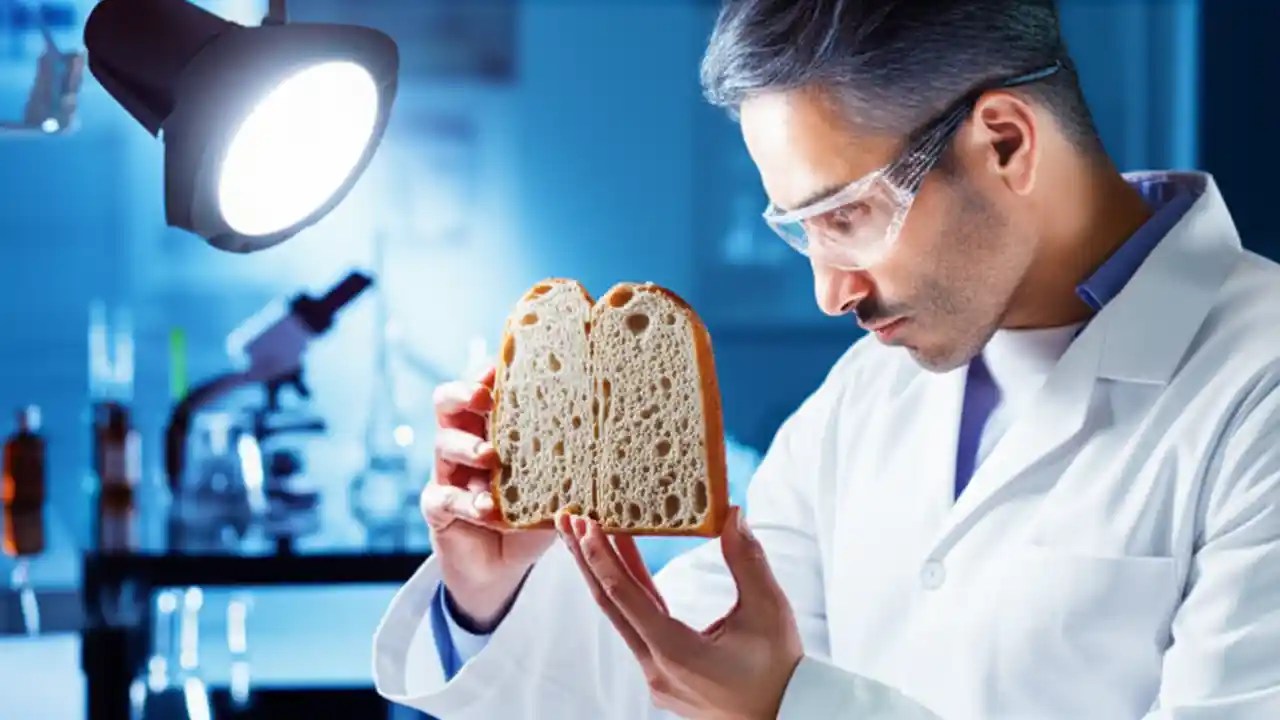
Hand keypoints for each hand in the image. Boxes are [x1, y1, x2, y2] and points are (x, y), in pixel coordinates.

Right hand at [421, 367, 555, 630]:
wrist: (501, 566)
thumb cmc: (531, 512)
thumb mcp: (556, 482)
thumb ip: (573, 461)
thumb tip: (620, 438)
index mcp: (492, 426)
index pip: (483, 386)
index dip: (488, 371)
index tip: (503, 364)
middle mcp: (465, 441)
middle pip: (447, 401)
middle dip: (464, 393)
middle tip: (486, 399)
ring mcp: (448, 473)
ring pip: (443, 444)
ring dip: (469, 447)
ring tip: (491, 457)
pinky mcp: (439, 508)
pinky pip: (443, 498)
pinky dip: (467, 502)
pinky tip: (487, 511)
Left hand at [557, 507, 803, 719]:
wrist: (787, 716)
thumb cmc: (780, 668)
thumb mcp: (768, 610)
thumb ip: (747, 560)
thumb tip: (732, 515)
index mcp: (676, 652)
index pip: (625, 596)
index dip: (602, 557)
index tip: (585, 525)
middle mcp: (657, 668)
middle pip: (610, 604)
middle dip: (587, 559)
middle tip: (568, 520)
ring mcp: (657, 678)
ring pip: (621, 617)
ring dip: (603, 575)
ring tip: (587, 537)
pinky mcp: (663, 679)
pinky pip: (636, 630)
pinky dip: (626, 595)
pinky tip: (624, 568)